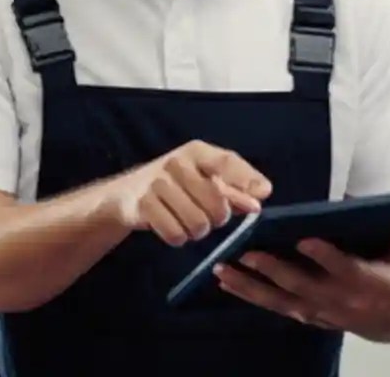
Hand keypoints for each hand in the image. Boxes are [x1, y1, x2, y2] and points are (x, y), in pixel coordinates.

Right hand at [108, 140, 271, 246]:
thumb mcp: (204, 180)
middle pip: (217, 203)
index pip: (226, 161)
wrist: (126, 195)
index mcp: (196, 152)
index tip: (263, 195)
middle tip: (207, 216)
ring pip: (198, 223)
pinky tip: (171, 226)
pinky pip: (175, 234)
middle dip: (218, 218)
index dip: (246, 178)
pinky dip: (178, 237)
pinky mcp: (142, 205)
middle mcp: (176, 162)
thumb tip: (261, 195)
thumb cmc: (176, 186)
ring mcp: (157, 182)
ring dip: (197, 231)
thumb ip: (235, 188)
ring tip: (187, 222)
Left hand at [214, 219, 389, 340]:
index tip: (305, 240)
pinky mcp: (306, 315)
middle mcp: (342, 301)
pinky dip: (249, 294)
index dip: (327, 257)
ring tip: (223, 268)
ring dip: (251, 285)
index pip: (346, 268)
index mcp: (370, 282)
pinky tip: (225, 281)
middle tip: (249, 252)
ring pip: (282, 300)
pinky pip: (275, 306)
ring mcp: (322, 311)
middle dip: (275, 270)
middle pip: (304, 286)